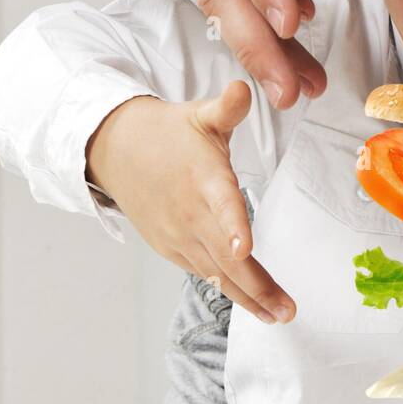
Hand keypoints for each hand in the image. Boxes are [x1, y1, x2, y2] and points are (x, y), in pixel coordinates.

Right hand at [85, 81, 295, 323]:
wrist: (117, 151)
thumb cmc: (170, 133)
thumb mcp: (200, 115)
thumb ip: (227, 108)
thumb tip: (244, 88)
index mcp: (203, 178)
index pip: (221, 203)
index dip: (234, 225)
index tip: (245, 247)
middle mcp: (191, 214)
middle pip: (225, 256)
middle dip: (257, 285)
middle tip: (286, 310)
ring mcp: (180, 235)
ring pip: (217, 272)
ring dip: (248, 297)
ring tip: (277, 315)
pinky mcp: (171, 248)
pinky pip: (204, 272)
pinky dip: (227, 289)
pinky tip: (252, 304)